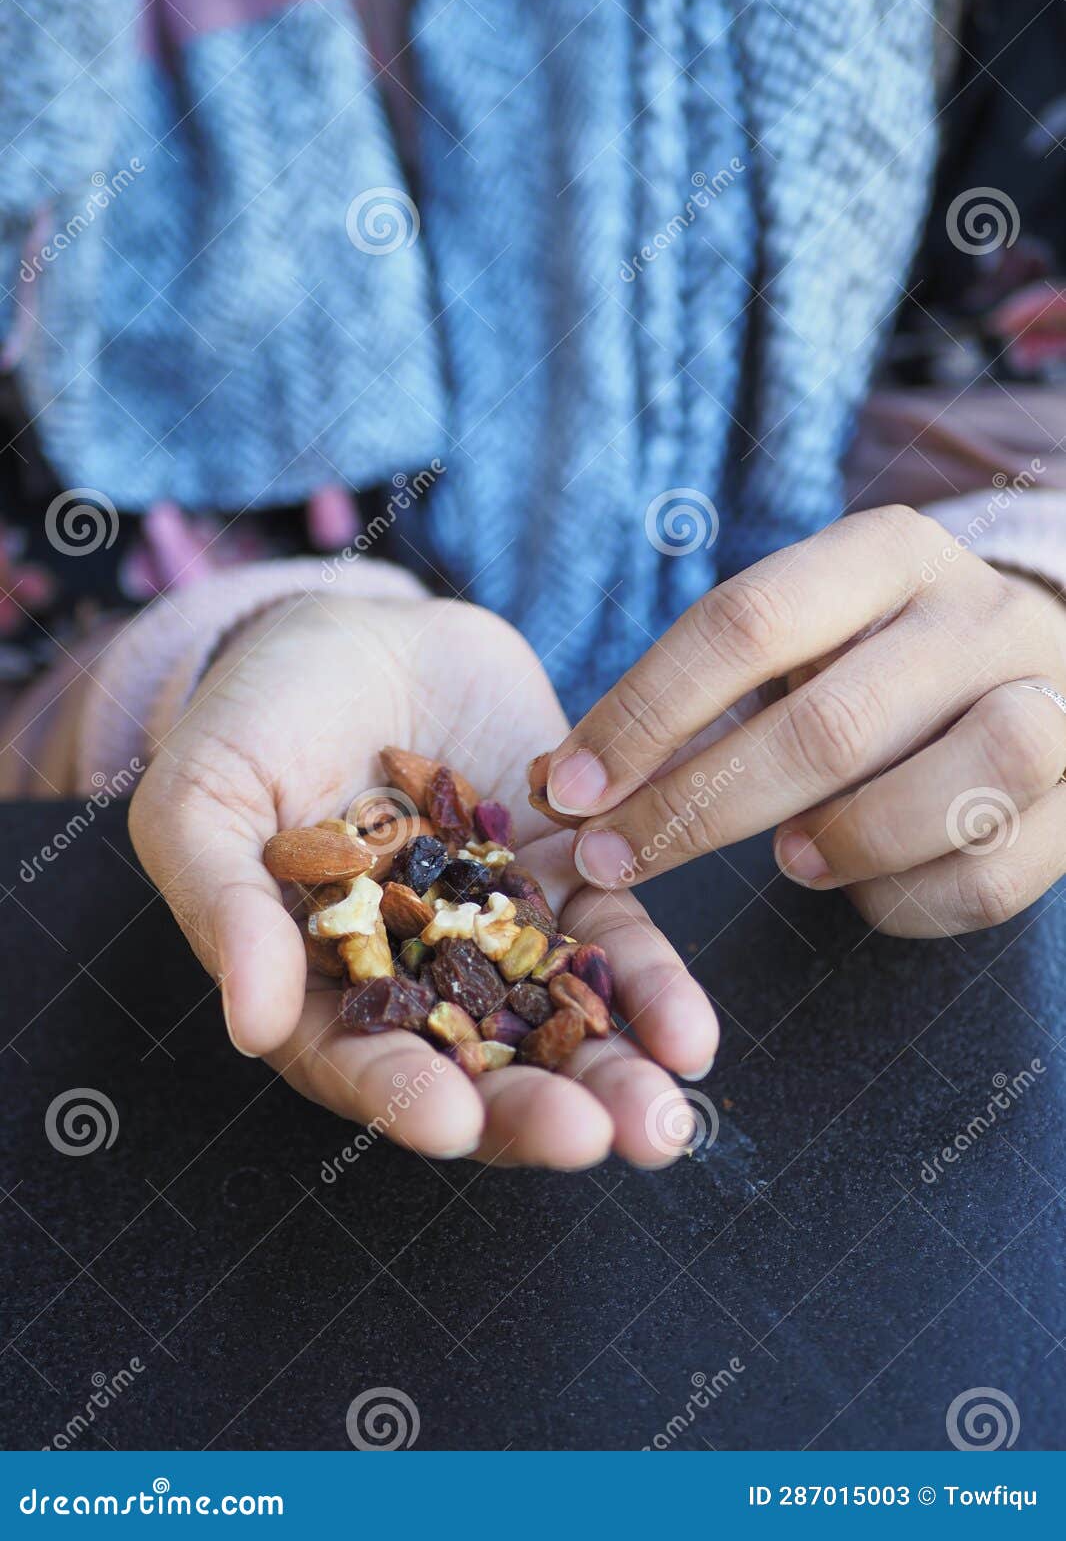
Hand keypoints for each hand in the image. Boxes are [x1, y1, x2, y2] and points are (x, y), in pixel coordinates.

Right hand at [129, 592, 717, 1167]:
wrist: (352, 633)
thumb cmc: (249, 720)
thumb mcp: (204, 802)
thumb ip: (227, 908)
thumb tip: (253, 1028)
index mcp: (318, 984)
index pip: (361, 1063)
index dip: (404, 1099)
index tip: (454, 1124)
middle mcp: (417, 978)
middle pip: (478, 1068)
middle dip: (538, 1112)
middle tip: (598, 1136)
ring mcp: (499, 930)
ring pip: (559, 1023)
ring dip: (613, 1075)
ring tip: (663, 1118)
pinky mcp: (567, 875)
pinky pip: (615, 941)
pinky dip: (651, 989)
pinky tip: (691, 1035)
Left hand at [541, 506, 1065, 936]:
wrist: (1053, 660)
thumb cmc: (881, 659)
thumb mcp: (800, 643)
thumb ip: (697, 704)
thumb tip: (558, 782)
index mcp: (886, 553)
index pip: (747, 622)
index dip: (644, 713)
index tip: (567, 790)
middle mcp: (978, 612)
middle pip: (829, 726)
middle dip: (699, 809)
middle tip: (614, 862)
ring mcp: (1053, 699)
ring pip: (956, 787)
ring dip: (845, 842)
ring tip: (788, 859)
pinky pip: (994, 873)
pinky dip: (911, 898)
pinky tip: (867, 886)